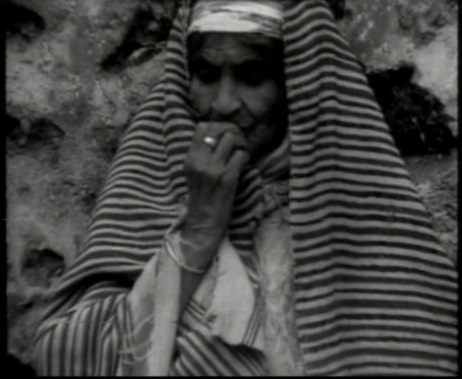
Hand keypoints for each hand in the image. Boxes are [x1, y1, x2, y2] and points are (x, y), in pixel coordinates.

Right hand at [180, 122, 248, 267]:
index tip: (223, 134)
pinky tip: (243, 165)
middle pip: (219, 130)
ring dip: (239, 144)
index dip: (217, 127)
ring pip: (231, 139)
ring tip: (239, 153)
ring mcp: (214, 169)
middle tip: (236, 141)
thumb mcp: (193, 173)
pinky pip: (241, 155)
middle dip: (231, 133)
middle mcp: (200, 161)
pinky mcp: (228, 177)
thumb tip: (217, 137)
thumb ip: (201, 155)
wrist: (203, 222)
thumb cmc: (201, 197)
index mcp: (190, 158)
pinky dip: (244, 157)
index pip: (202, 128)